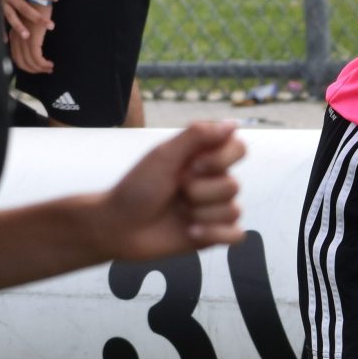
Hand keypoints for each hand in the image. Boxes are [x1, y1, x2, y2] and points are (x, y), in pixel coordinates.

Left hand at [8, 16, 53, 74]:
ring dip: (40, 68)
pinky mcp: (32, 39)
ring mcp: (23, 40)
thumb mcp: (30, 21)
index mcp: (14, 35)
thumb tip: (36, 46)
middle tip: (45, 70)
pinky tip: (50, 64)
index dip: (28, 66)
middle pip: (22, 63)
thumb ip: (29, 33)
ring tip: (50, 68)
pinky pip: (37, 58)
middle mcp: (16, 39)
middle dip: (34, 70)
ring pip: (30, 62)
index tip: (38, 68)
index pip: (17, 58)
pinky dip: (43, 64)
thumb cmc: (38, 7)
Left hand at [96, 121, 246, 260]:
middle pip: (233, 185)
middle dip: (200, 192)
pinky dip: (214, 234)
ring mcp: (215, 209)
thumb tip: (234, 123)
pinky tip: (191, 232)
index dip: (220, 159)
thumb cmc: (137, 188)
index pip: (238, 149)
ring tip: (178, 212)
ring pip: (233, 211)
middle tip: (175, 192)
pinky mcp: (214, 234)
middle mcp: (214, 182)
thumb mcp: (164, 155)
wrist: (119, 226)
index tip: (193, 165)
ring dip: (199, 213)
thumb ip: (198, 136)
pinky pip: (236, 235)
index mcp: (205, 158)